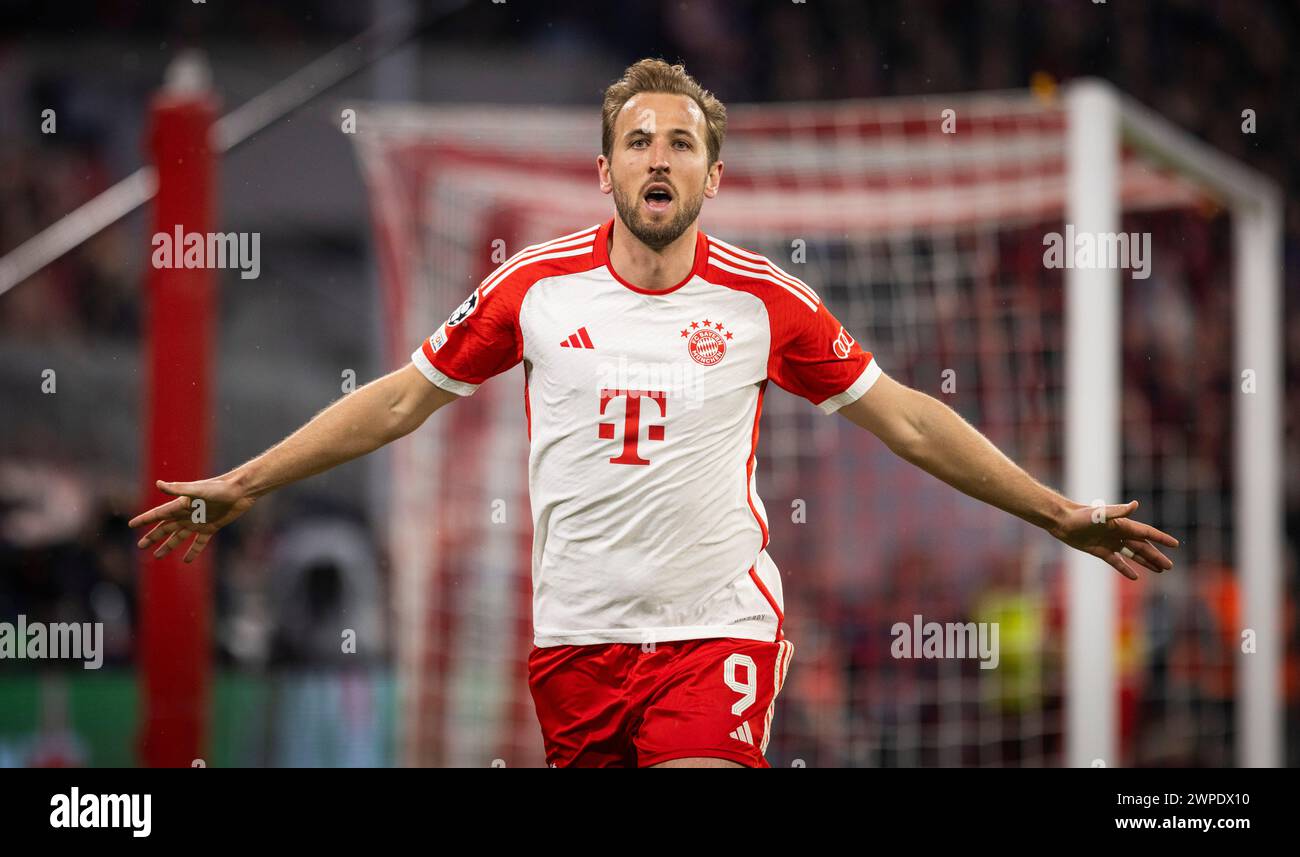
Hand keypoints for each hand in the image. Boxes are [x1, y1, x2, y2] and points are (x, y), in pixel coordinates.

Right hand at [128, 476, 255, 562]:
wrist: (241, 491)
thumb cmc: (219, 488)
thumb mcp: (198, 489)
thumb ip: (178, 489)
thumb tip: (158, 484)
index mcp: (181, 505)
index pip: (158, 514)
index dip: (145, 519)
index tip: (131, 525)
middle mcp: (188, 514)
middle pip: (166, 527)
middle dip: (153, 536)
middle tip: (140, 546)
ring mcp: (199, 521)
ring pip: (179, 536)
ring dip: (168, 546)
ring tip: (156, 556)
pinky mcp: (212, 527)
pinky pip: (200, 542)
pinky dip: (193, 551)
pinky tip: (187, 560)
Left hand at [1050, 500, 1177, 579]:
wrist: (1062, 521)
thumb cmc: (1080, 515)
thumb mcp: (1100, 514)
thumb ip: (1118, 512)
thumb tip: (1135, 505)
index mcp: (1122, 525)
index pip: (1146, 532)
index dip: (1161, 538)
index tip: (1175, 544)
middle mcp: (1118, 534)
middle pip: (1142, 547)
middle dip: (1156, 556)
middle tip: (1170, 567)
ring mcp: (1109, 542)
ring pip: (1132, 555)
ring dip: (1145, 562)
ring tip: (1159, 571)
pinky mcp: (1099, 551)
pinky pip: (1116, 562)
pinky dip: (1125, 569)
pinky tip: (1135, 577)